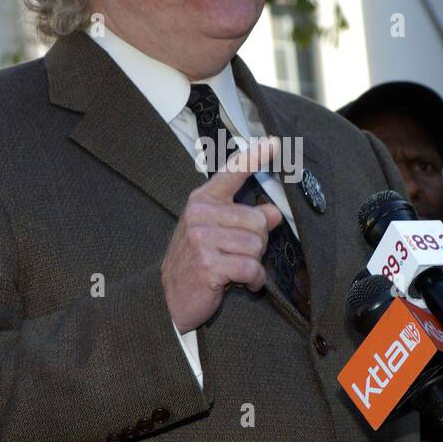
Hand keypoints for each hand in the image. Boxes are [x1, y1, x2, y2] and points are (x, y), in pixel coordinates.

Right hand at [162, 137, 283, 333]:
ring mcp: (202, 239)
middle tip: (238, 255)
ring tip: (236, 270)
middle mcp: (200, 214)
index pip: (231, 173)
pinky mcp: (209, 264)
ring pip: (257, 245)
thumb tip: (273, 212)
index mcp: (202, 201)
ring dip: (254, 263)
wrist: (168, 299)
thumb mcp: (218, 235)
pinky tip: (243, 283)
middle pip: (257, 220)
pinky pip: (251, 267)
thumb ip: (245, 220)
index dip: (254, 157)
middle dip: (257, 243)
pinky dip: (254, 280)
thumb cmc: (195, 263)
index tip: (273, 142)